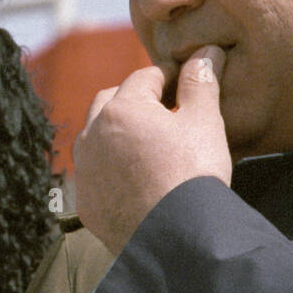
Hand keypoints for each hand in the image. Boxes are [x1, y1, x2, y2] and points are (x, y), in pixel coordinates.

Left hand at [73, 45, 232, 254]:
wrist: (176, 239)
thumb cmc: (193, 175)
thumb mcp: (205, 123)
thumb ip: (202, 84)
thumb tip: (207, 52)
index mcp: (122, 108)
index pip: (145, 77)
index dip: (169, 78)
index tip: (186, 84)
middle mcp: (93, 133)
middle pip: (111, 101)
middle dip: (135, 100)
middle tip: (166, 111)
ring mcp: (85, 169)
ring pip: (95, 136)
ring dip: (116, 132)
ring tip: (147, 143)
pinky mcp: (85, 200)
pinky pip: (94, 173)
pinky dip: (109, 167)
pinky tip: (133, 177)